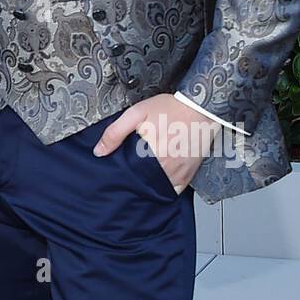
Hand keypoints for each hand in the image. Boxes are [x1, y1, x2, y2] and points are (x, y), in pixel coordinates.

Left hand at [92, 94, 220, 193]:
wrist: (200, 108)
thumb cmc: (169, 108)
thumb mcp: (137, 112)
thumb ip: (116, 132)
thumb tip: (99, 152)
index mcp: (149, 153)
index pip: (127, 173)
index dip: (120, 171)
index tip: (117, 168)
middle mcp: (164, 166)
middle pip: (140, 182)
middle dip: (133, 177)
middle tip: (130, 168)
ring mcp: (177, 173)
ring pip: (155, 187)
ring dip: (148, 183)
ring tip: (143, 172)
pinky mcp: (187, 176)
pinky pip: (172, 190)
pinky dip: (164, 187)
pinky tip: (158, 179)